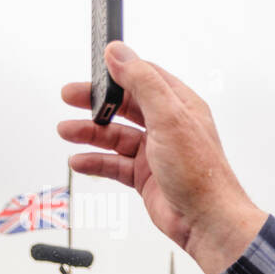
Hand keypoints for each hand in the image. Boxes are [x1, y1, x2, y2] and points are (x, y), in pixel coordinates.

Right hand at [58, 42, 267, 273]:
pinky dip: (96, 162)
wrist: (207, 220)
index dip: (118, 71)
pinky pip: (115, 165)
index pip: (145, 78)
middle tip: (69, 97)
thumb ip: (142, 82)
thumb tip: (119, 53)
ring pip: (116, 136)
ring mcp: (156, 153)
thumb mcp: (169, 117)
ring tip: (67, 131)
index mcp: (180, 107)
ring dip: (90, 133)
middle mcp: (168, 127)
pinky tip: (80, 161)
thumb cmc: (200, 173)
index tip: (94, 68)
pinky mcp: (146, 177)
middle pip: (125, 106)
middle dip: (96, 102)